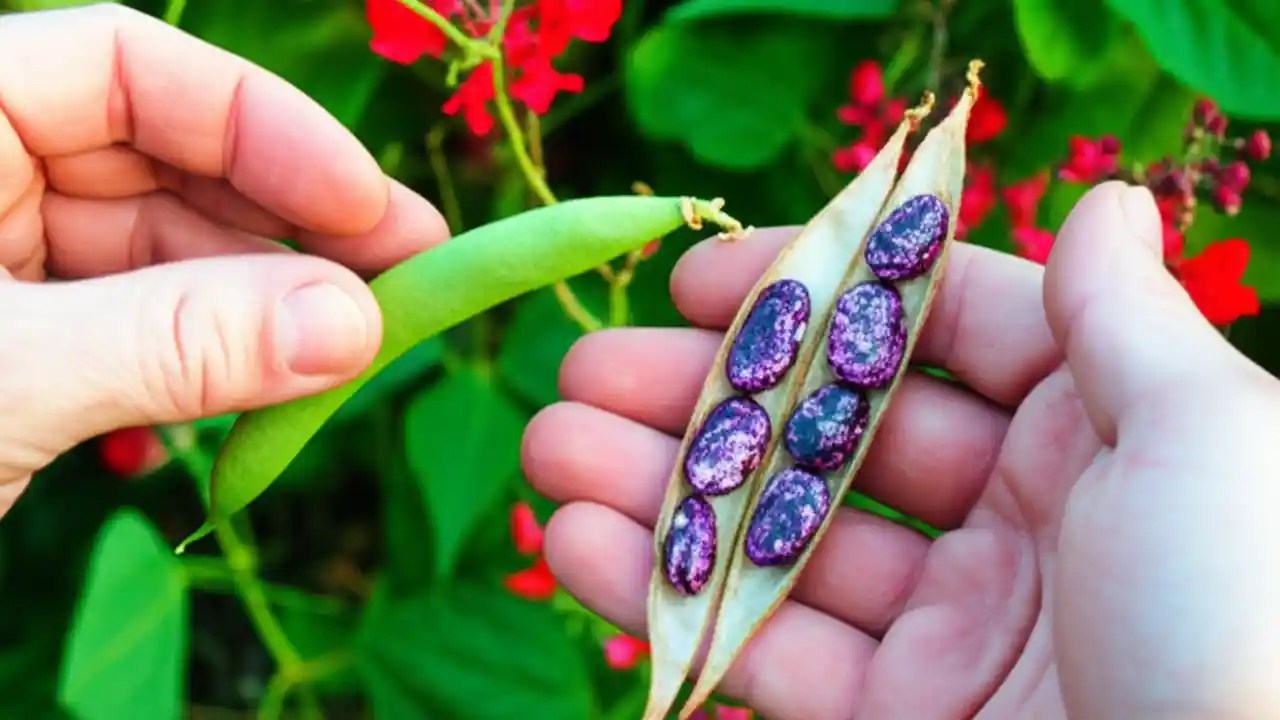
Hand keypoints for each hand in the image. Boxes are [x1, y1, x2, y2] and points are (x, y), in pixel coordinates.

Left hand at [0, 6, 447, 514]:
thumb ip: (177, 341)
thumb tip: (355, 324)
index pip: (131, 68)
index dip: (269, 129)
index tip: (373, 212)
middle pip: (162, 173)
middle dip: (277, 247)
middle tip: (392, 305)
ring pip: (153, 269)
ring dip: (235, 335)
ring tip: (305, 394)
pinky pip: (116, 340)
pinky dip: (168, 390)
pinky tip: (177, 448)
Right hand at [521, 181, 1279, 718]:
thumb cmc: (1249, 618)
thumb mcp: (1209, 439)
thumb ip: (1124, 319)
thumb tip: (1106, 202)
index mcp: (1102, 433)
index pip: (936, 328)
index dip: (822, 290)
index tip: (701, 274)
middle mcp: (1024, 522)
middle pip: (832, 432)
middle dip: (705, 394)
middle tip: (592, 364)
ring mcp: (953, 627)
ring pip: (780, 539)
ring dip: (658, 490)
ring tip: (552, 443)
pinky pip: (766, 650)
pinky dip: (667, 597)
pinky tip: (578, 543)